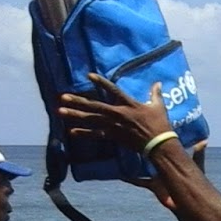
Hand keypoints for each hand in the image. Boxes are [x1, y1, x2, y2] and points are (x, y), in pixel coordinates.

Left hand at [57, 73, 172, 150]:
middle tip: (63, 97)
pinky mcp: (114, 136)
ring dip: (75, 115)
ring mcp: (114, 126)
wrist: (159, 145)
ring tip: (60, 111)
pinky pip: (96, 134)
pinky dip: (84, 133)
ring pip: (92, 119)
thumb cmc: (160, 125)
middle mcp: (118, 114)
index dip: (101, 82)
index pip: (113, 90)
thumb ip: (155, 94)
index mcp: (129, 104)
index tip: (89, 75)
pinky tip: (72, 132)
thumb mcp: (159, 107)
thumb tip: (158, 83)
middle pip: (95, 106)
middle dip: (78, 101)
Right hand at [125, 140, 206, 209]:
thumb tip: (204, 140)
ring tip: (120, 151)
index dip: (154, 140)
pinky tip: (119, 174)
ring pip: (140, 167)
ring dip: (131, 161)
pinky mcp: (152, 185)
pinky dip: (128, 178)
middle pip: (148, 155)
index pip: (160, 148)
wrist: (188, 199)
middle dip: (140, 148)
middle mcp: (161, 167)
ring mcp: (155, 176)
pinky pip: (137, 181)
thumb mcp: (196, 165)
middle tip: (130, 137)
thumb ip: (198, 154)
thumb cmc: (193, 181)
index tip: (146, 130)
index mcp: (169, 161)